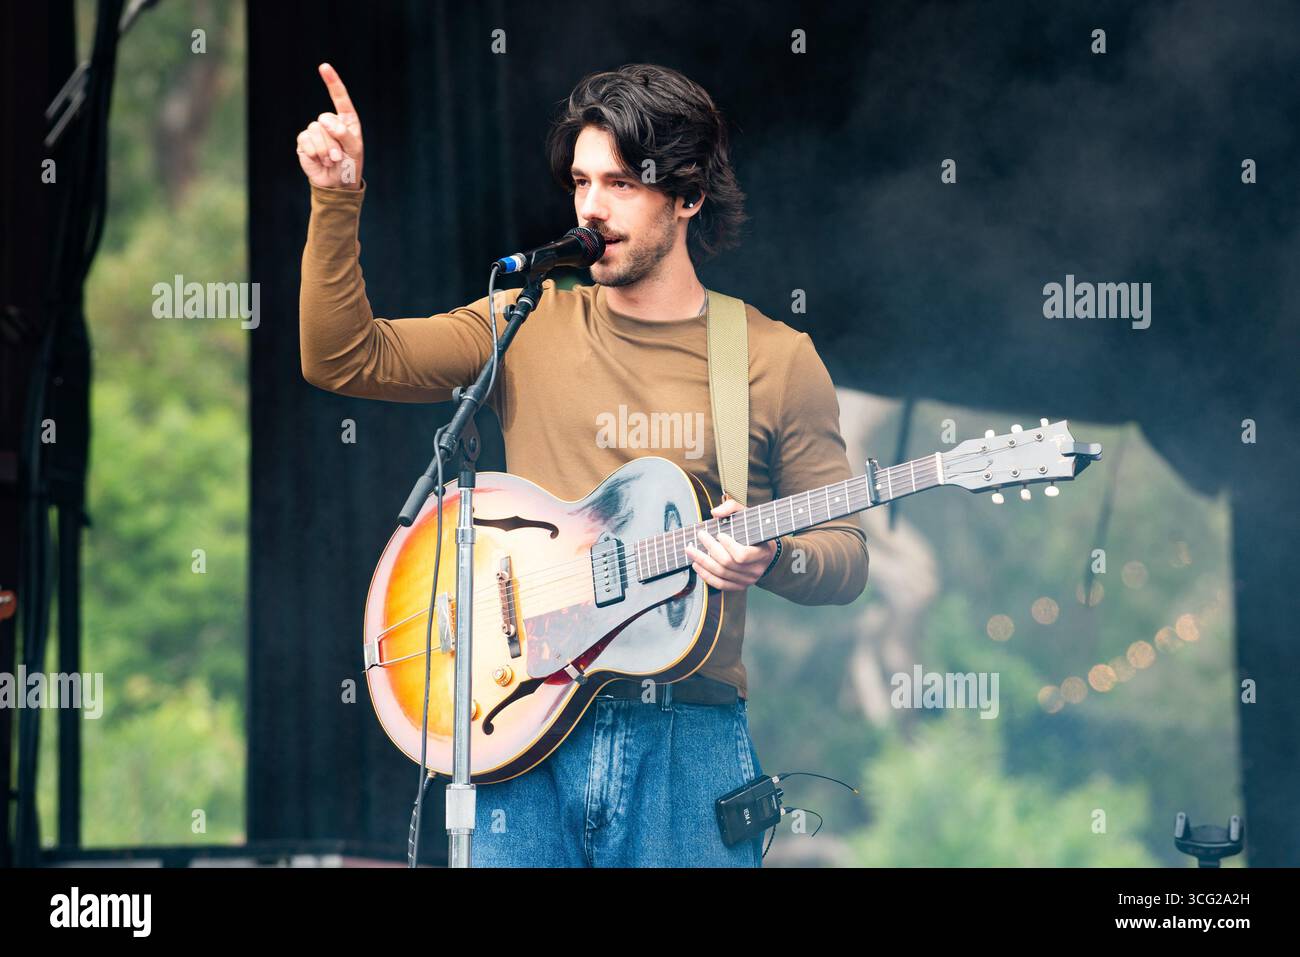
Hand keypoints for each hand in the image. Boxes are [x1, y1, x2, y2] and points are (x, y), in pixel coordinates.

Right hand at [296, 63, 364, 189]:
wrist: (336, 183)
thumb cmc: (349, 164)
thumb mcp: (354, 150)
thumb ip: (344, 134)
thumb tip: (325, 122)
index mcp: (346, 120)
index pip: (340, 98)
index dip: (332, 82)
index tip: (324, 66)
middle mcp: (330, 122)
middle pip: (325, 119)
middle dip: (333, 140)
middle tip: (339, 156)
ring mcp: (316, 130)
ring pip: (315, 130)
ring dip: (325, 149)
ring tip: (331, 160)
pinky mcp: (304, 140)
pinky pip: (306, 140)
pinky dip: (314, 152)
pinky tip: (319, 160)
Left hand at [684, 495, 777, 590]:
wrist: (765, 553)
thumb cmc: (754, 532)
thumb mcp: (748, 516)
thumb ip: (732, 508)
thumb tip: (715, 513)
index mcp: (762, 553)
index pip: (742, 555)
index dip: (728, 545)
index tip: (719, 534)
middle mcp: (756, 570)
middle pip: (727, 563)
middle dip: (710, 548)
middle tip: (699, 536)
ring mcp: (747, 580)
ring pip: (721, 574)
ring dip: (703, 562)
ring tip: (691, 551)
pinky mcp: (738, 586)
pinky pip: (720, 584)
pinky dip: (705, 575)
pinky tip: (696, 565)